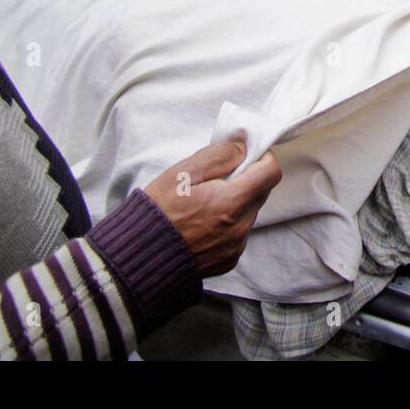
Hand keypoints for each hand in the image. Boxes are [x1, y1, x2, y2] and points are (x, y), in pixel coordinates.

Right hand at [143, 139, 281, 277]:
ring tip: (204, 204)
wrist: (138, 258)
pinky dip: (228, 224)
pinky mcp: (228, 260)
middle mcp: (239, 227)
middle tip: (216, 179)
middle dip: (245, 180)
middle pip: (261, 192)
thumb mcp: (182, 173)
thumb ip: (218, 156)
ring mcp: (235, 246)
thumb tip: (243, 148)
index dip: (261, 158)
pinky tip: (202, 225)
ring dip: (236, 203)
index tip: (244, 156)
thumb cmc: (157, 212)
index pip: (271, 173)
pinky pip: (239, 234)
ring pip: (249, 213)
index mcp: (231, 203)